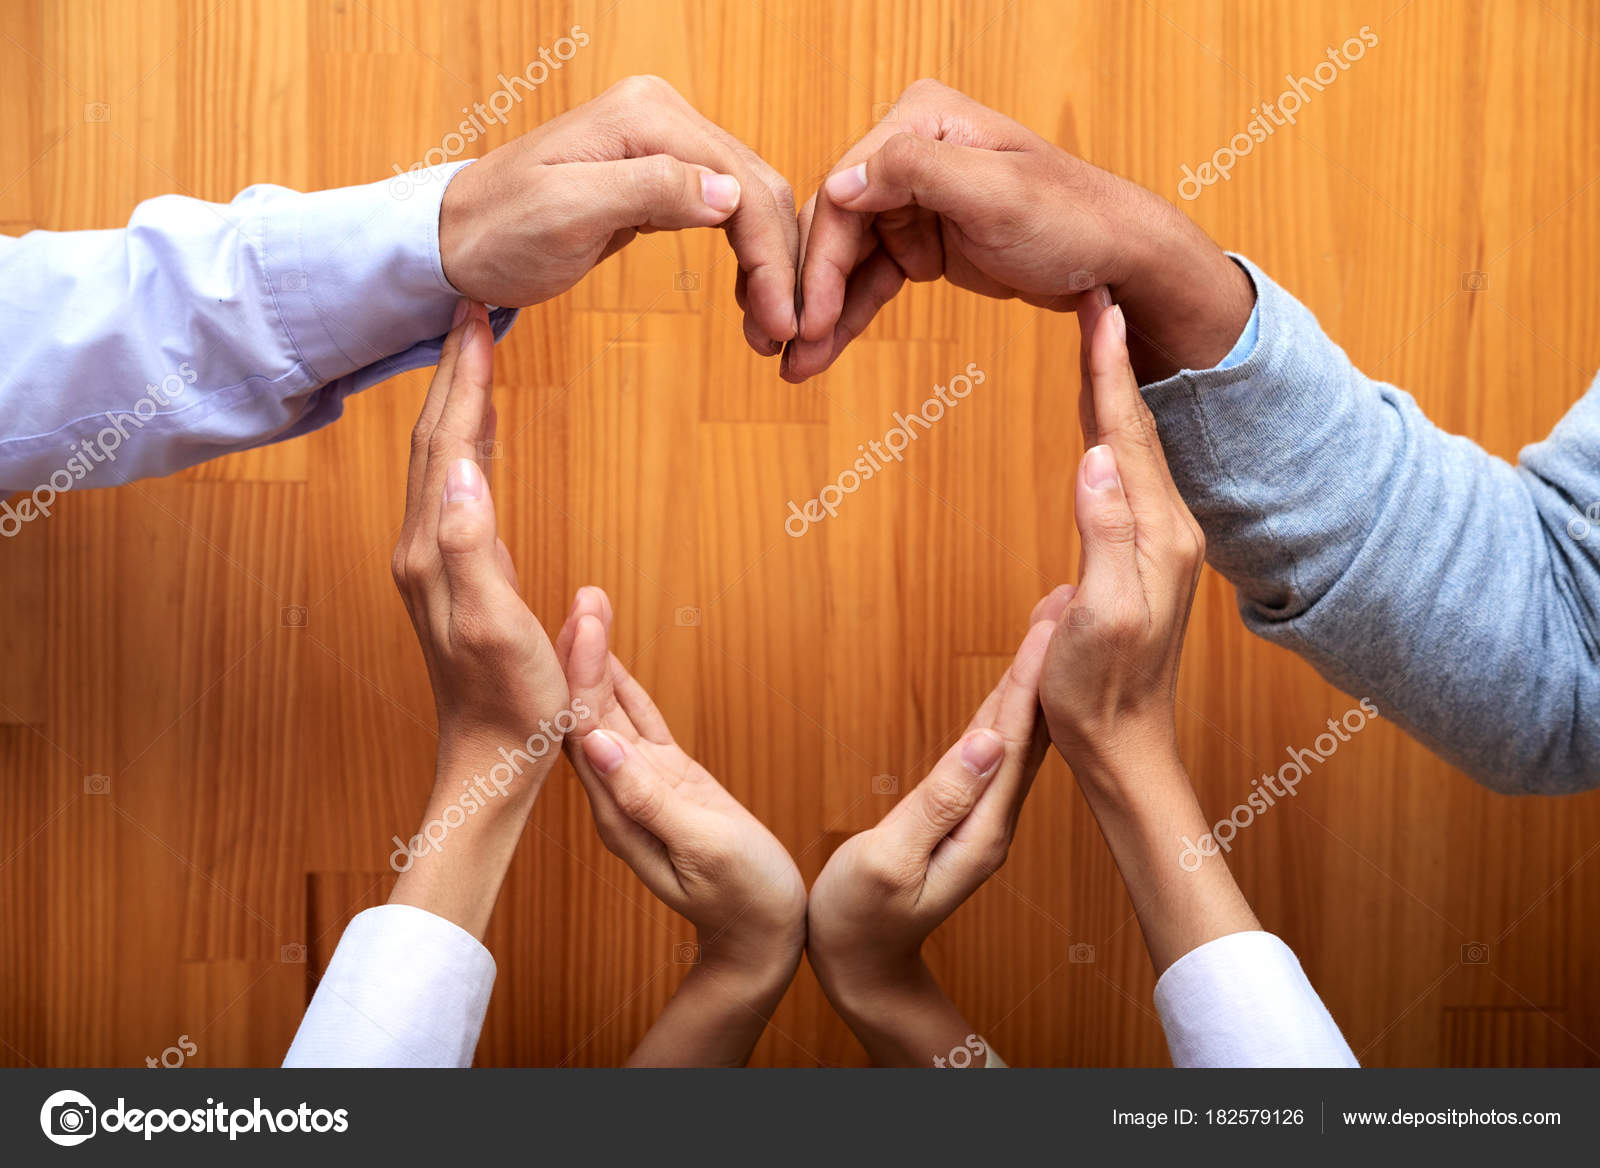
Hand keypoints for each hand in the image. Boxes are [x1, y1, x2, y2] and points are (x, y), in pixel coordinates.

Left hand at [387, 300, 570, 936]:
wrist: (492, 758)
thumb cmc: (512, 703)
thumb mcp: (501, 629)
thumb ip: (476, 549)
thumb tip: (464, 470)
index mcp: (434, 551)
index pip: (445, 442)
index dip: (463, 378)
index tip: (477, 317)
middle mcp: (422, 546)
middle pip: (433, 439)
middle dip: (452, 371)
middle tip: (473, 310)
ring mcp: (434, 559)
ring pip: (439, 458)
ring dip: (456, 400)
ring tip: (475, 351)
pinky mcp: (453, 571)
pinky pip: (454, 485)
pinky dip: (466, 440)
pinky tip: (480, 432)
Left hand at [439, 74, 798, 353]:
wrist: (454, 238)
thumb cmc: (496, 230)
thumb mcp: (566, 212)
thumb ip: (648, 191)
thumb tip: (727, 194)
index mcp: (647, 115)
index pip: (741, 183)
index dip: (772, 256)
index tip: (781, 320)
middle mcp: (662, 116)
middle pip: (758, 188)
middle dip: (781, 263)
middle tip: (782, 333)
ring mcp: (662, 144)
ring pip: (750, 202)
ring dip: (771, 264)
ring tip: (769, 327)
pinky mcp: (658, 176)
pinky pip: (725, 212)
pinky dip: (746, 256)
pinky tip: (748, 298)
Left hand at [555, 586, 805, 1064]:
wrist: (764, 939)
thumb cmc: (744, 900)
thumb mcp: (702, 849)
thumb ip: (650, 797)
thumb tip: (599, 742)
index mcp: (619, 812)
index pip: (586, 731)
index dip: (579, 675)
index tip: (580, 623)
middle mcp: (618, 796)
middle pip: (587, 714)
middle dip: (580, 653)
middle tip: (583, 595)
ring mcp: (641, 787)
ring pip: (610, 713)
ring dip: (598, 661)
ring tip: (590, 605)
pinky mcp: (668, 782)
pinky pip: (640, 724)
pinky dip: (624, 685)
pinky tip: (612, 655)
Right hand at [783, 79, 1253, 383]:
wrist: (1117, 261)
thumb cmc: (1072, 219)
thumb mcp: (997, 193)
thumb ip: (916, 174)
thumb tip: (838, 185)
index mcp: (920, 121)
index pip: (845, 192)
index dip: (819, 260)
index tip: (805, 318)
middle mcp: (907, 151)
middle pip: (836, 226)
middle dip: (810, 292)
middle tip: (783, 350)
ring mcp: (911, 197)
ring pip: (846, 259)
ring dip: (821, 314)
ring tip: (795, 366)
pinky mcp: (921, 239)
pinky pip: (871, 279)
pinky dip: (848, 315)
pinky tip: (822, 351)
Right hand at [805, 617, 1054, 1065]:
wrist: (860, 967)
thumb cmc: (858, 918)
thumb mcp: (890, 861)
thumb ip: (937, 801)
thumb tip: (983, 740)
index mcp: (980, 827)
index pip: (1014, 739)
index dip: (1030, 679)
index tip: (1049, 625)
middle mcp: (993, 818)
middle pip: (1028, 729)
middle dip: (1045, 664)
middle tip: (1063, 602)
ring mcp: (982, 818)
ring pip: (1014, 735)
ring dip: (1030, 680)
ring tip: (1047, 625)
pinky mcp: (964, 816)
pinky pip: (992, 749)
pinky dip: (1004, 707)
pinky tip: (1010, 684)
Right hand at [1038, 293, 1204, 784]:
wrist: (1122, 747)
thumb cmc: (1098, 693)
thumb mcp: (1099, 617)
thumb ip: (1104, 536)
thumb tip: (1096, 459)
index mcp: (1157, 535)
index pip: (1126, 434)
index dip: (1108, 370)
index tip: (1099, 309)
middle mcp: (1167, 529)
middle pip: (1136, 427)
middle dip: (1114, 361)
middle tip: (1098, 297)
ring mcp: (1156, 543)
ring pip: (1132, 446)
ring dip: (1113, 390)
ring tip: (1098, 340)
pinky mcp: (1138, 557)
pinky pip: (1123, 475)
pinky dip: (1108, 431)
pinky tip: (1098, 423)